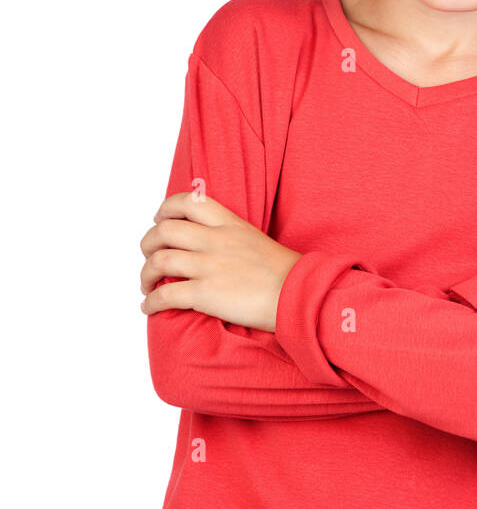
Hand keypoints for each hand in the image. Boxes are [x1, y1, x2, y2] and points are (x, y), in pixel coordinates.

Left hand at [139, 192, 301, 331]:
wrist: (299, 294)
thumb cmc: (284, 272)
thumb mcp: (256, 240)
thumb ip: (230, 237)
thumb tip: (207, 246)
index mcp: (230, 224)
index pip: (188, 201)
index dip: (165, 210)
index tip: (160, 221)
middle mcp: (216, 240)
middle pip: (163, 231)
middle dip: (148, 245)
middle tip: (150, 257)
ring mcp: (210, 265)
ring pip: (158, 261)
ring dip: (145, 275)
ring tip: (147, 286)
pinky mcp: (206, 293)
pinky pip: (165, 295)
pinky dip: (151, 302)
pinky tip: (151, 307)